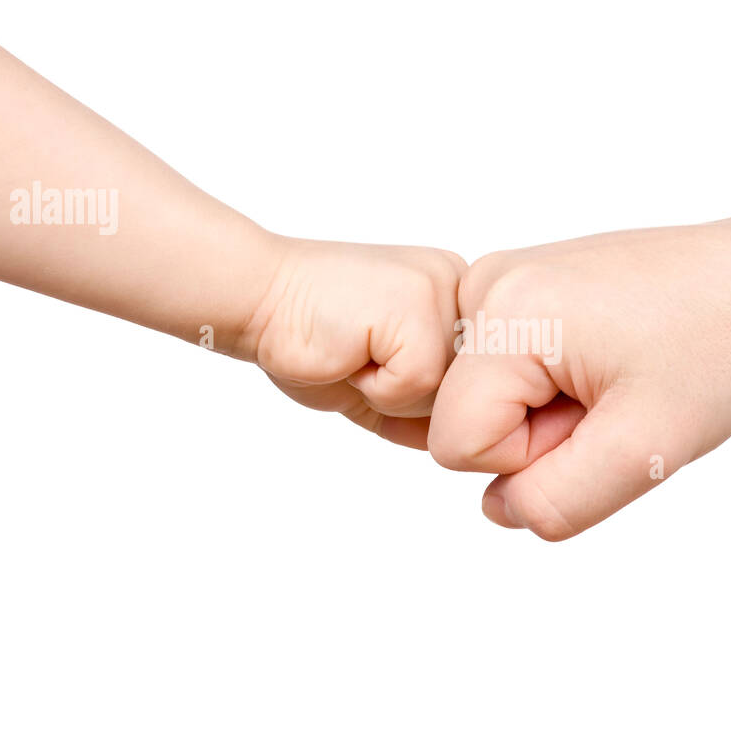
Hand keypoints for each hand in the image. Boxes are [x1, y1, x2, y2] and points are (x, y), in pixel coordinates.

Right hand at [248, 238, 466, 448]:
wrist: (257, 299)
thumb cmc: (310, 336)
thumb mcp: (380, 381)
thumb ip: (424, 409)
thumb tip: (461, 446)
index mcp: (453, 292)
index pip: (472, 379)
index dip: (418, 393)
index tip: (371, 359)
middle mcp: (456, 283)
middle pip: (465, 390)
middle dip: (405, 395)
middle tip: (359, 354)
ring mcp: (439, 292)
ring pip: (445, 393)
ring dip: (389, 393)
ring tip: (354, 351)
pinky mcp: (416, 309)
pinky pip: (417, 385)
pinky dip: (375, 388)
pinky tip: (349, 351)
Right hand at [428, 217, 730, 538]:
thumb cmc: (718, 348)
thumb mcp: (644, 450)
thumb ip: (555, 501)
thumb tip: (498, 507)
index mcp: (506, 311)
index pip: (457, 443)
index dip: (531, 457)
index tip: (601, 417)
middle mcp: (489, 282)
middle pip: (466, 418)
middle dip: (540, 432)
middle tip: (616, 397)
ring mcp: (505, 279)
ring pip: (488, 398)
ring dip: (550, 411)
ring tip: (616, 378)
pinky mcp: (524, 287)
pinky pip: (509, 372)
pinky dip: (555, 386)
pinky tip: (609, 362)